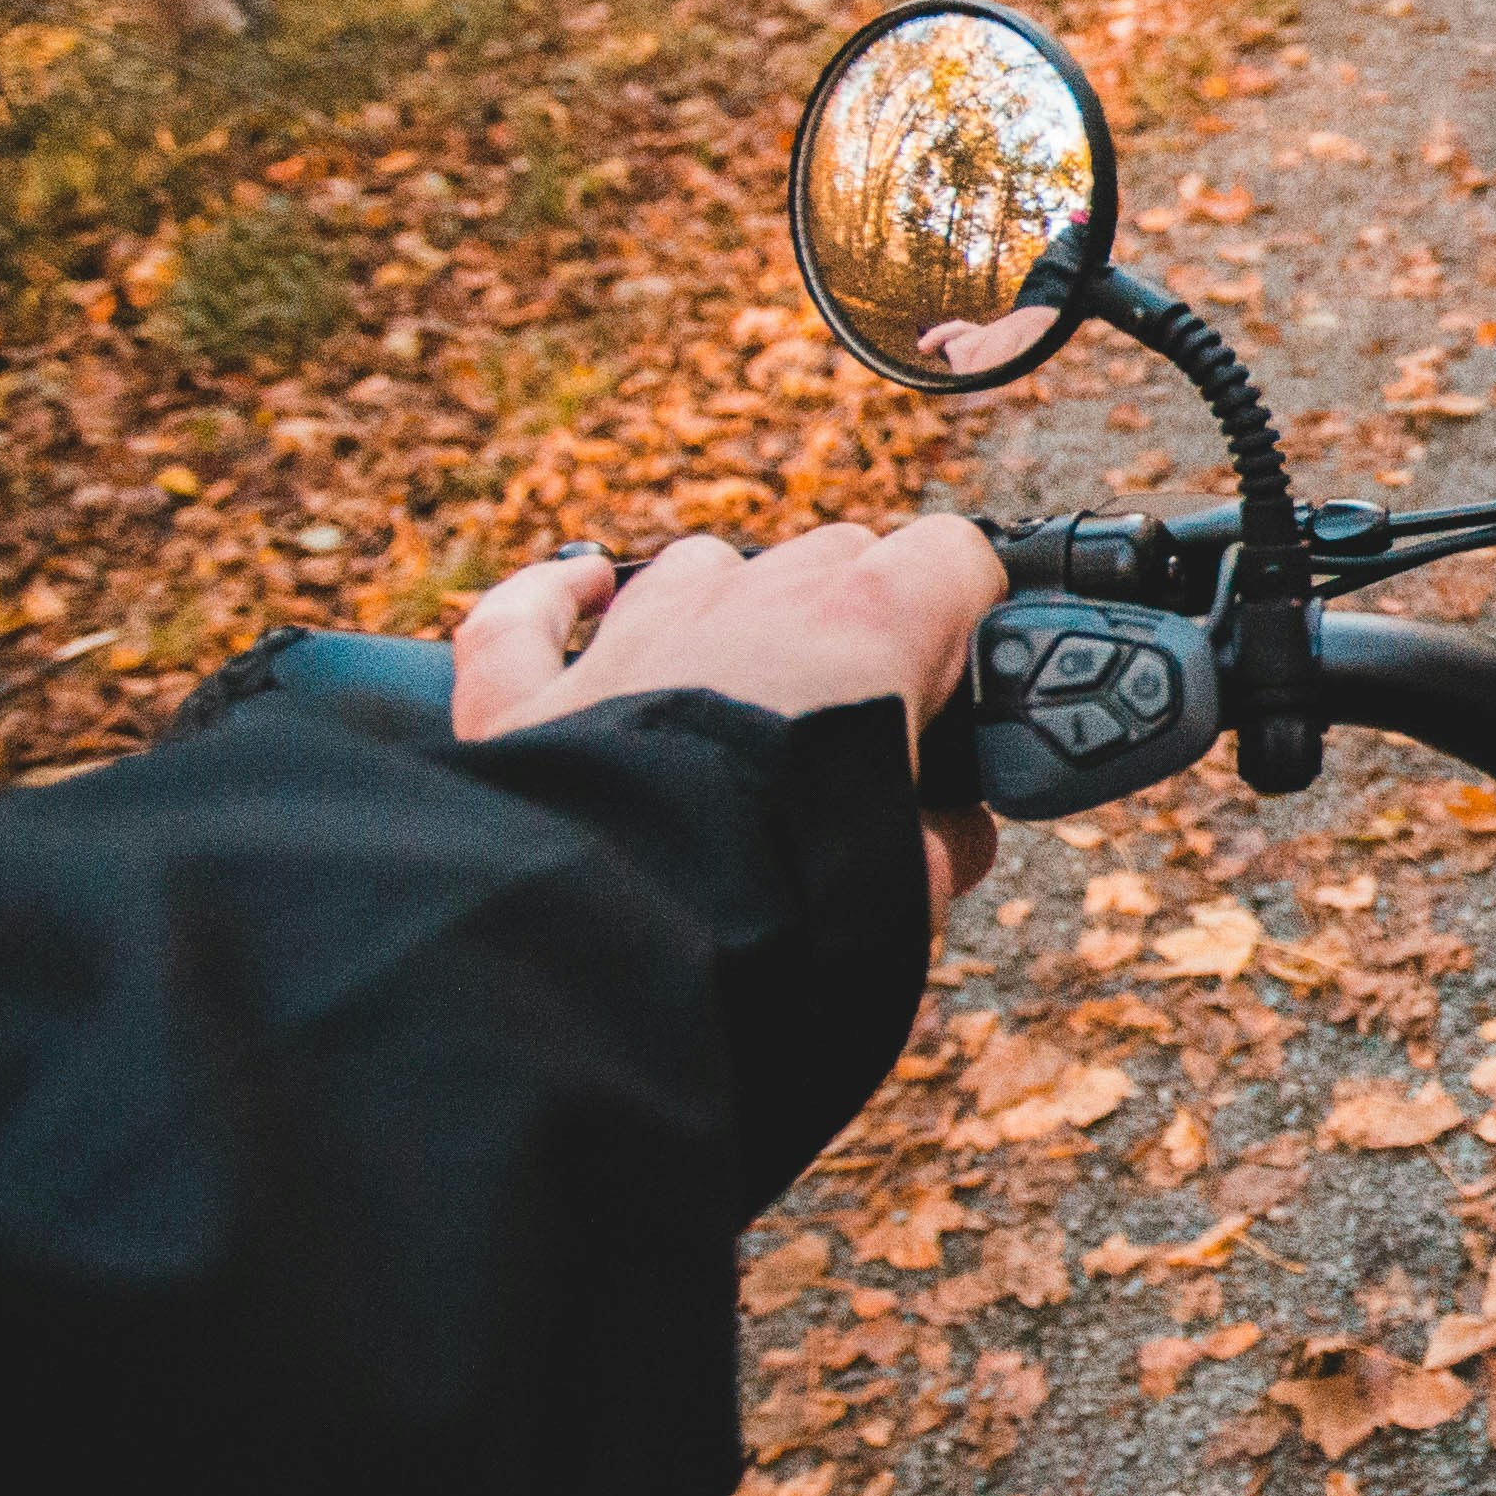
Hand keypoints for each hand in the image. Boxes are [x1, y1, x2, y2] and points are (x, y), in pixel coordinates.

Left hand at [452, 519, 1006, 912]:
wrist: (631, 941)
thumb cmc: (796, 896)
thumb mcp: (917, 880)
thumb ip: (940, 839)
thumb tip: (946, 837)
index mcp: (865, 626)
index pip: (952, 558)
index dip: (968, 614)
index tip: (966, 681)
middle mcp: (749, 600)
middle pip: (832, 555)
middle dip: (859, 618)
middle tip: (868, 714)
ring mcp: (631, 634)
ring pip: (701, 566)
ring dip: (731, 608)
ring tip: (746, 686)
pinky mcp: (528, 695)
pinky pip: (531, 615)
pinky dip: (557, 601)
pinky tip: (582, 592)